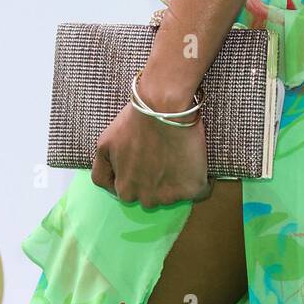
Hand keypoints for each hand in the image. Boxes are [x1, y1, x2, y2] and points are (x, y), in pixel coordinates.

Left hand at [91, 96, 211, 207]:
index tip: (148, 160)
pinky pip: (200, 192)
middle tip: (165, 155)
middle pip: (153, 197)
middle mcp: (145, 199)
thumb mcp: (105, 145)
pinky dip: (201, 180)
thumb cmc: (135, 120)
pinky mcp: (191, 188)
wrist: (163, 105)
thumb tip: (112, 187)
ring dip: (178, 180)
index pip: (131, 194)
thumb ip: (102, 172)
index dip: (140, 174)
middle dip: (157, 181)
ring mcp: (169, 196)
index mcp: (124, 190)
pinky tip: (198, 162)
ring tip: (181, 154)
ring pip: (174, 195)